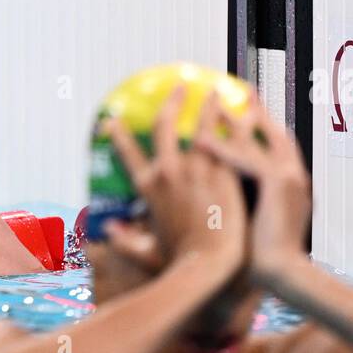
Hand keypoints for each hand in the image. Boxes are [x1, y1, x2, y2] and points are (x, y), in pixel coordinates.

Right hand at [106, 85, 246, 274]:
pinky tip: (245, 113)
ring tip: (217, 90)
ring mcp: (196, 168)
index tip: (112, 120)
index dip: (118, 134)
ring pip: (202, 124)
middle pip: (165, 124)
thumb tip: (108, 235)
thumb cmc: (178, 262)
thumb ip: (125, 241)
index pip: (127, 152)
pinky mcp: (223, 171)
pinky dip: (235, 123)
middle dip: (172, 101)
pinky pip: (229, 139)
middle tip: (180, 87)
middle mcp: (168, 171)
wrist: (209, 264)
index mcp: (148, 187)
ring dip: (209, 104)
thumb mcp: (145, 252)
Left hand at [195, 93, 310, 285]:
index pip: (276, 149)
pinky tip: (200, 139)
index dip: (263, 129)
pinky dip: (224, 148)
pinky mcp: (278, 184)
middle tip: (241, 92)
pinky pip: (248, 158)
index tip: (248, 115)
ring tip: (211, 104)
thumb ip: (244, 208)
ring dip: (235, 120)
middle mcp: (294, 176)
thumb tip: (218, 202)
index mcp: (290, 187)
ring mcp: (289, 177)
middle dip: (258, 112)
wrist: (283, 276)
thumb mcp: (258, 227)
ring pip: (260, 139)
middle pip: (274, 133)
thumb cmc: (265, 262)